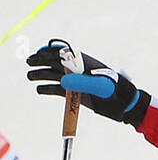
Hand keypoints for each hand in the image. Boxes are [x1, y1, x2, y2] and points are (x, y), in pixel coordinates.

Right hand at [26, 40, 149, 126]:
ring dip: (42, 75)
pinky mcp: (76, 94)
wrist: (125, 106)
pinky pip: (59, 90)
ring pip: (55, 76)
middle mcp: (78, 71)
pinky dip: (49, 89)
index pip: (63, 54)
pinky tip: (39, 89)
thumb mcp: (101, 86)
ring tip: (30, 77)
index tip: (38, 55)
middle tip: (29, 63)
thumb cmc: (116, 92)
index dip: (49, 52)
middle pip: (55, 63)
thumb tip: (62, 80)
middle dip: (41, 62)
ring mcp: (76, 82)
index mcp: (85, 63)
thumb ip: (82, 82)